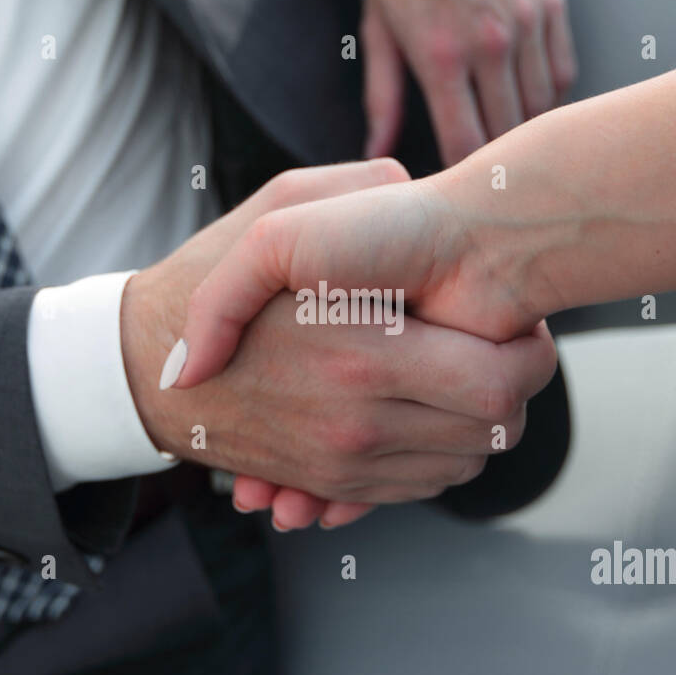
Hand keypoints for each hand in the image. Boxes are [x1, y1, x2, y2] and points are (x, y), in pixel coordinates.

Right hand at [124, 161, 558, 507]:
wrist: (145, 365)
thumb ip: (356, 190)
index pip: (500, 384)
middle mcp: (358, 421)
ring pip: (465, 463)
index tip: (521, 328)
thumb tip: (422, 192)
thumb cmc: (214, 275)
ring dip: (478, 424)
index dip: (530, 357)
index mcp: (361, 353)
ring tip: (459, 375)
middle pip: (495, 431)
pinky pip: (420, 485)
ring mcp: (346, 461)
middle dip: (517, 389)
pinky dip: (436, 456)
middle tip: (504, 349)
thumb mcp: (277, 212)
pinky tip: (423, 411)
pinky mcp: (333, 482)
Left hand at [362, 0, 575, 165]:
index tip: (454, 189)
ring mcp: (529, 22)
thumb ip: (380, 97)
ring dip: (524, 132)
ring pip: (541, 109)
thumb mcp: (377, 24)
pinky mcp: (553, 4)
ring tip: (506, 139)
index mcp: (442, 54)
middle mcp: (491, 42)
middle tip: (482, 175)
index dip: (460, 178)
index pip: (464, 146)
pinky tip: (527, 100)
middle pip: (508, 136)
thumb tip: (375, 148)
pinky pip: (563, 71)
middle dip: (494, 162)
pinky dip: (549, 95)